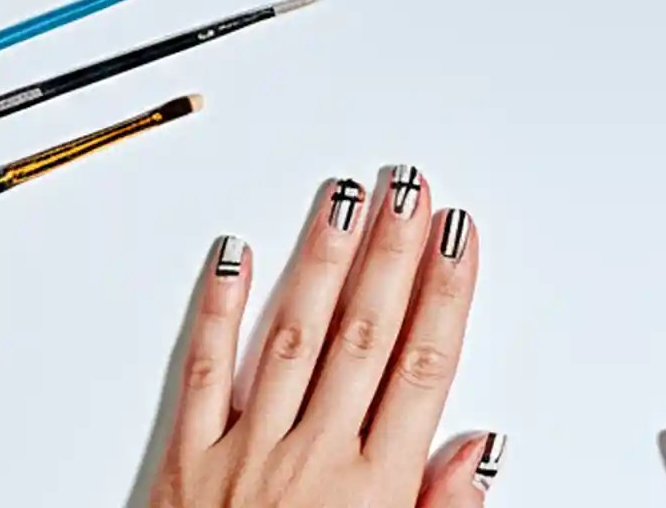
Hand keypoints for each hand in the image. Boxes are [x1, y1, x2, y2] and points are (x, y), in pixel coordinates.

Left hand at [150, 168, 503, 507]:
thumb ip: (441, 507)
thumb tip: (477, 447)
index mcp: (374, 488)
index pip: (423, 366)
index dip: (447, 293)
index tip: (459, 238)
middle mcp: (313, 459)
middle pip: (366, 334)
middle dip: (393, 253)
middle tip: (410, 190)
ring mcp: (248, 451)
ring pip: (295, 336)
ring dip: (324, 260)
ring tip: (345, 200)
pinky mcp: (188, 457)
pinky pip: (204, 370)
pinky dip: (219, 308)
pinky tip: (237, 255)